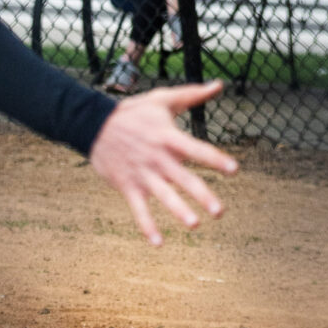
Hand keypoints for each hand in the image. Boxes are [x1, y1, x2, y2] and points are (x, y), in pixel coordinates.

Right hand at [88, 80, 237, 245]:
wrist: (93, 124)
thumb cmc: (134, 112)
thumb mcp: (162, 99)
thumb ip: (192, 95)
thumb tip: (219, 85)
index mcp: (168, 137)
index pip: (196, 150)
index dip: (215, 160)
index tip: (234, 170)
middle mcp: (157, 158)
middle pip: (183, 179)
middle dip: (202, 196)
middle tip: (220, 212)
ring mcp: (142, 174)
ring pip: (163, 197)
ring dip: (178, 212)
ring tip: (195, 225)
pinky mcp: (128, 187)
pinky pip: (138, 210)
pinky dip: (147, 227)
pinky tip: (159, 243)